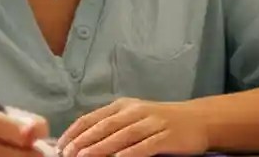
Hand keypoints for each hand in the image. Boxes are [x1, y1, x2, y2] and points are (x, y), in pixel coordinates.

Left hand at [57, 98, 206, 156]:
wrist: (198, 120)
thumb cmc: (161, 121)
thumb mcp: (135, 117)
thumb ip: (112, 126)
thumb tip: (81, 142)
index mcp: (124, 106)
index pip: (92, 118)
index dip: (75, 132)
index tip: (60, 147)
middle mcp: (136, 111)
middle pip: (104, 126)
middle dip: (83, 141)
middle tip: (67, 155)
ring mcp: (152, 123)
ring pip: (121, 135)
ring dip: (101, 147)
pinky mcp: (166, 136)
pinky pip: (145, 145)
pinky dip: (130, 152)